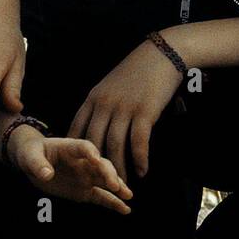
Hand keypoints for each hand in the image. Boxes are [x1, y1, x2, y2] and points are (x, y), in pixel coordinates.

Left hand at [6, 126, 132, 212]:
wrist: (33, 162)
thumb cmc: (32, 154)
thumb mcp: (30, 157)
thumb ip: (38, 164)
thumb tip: (47, 174)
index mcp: (71, 148)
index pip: (84, 147)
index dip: (90, 152)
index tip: (96, 159)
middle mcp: (84, 161)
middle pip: (100, 165)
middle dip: (109, 174)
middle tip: (115, 185)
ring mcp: (87, 176)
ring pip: (105, 181)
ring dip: (118, 187)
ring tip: (128, 196)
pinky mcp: (85, 191)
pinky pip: (101, 197)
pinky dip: (113, 203)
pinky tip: (125, 209)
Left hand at [66, 41, 183, 180]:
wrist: (162, 54)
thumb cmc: (137, 71)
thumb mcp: (110, 85)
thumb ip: (101, 104)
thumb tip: (96, 127)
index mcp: (93, 98)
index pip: (77, 129)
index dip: (75, 150)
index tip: (77, 166)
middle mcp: (105, 104)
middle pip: (94, 143)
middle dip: (95, 166)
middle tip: (99, 183)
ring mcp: (124, 108)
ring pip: (115, 147)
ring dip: (119, 168)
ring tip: (122, 184)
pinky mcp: (144, 112)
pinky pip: (138, 142)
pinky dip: (139, 159)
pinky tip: (142, 171)